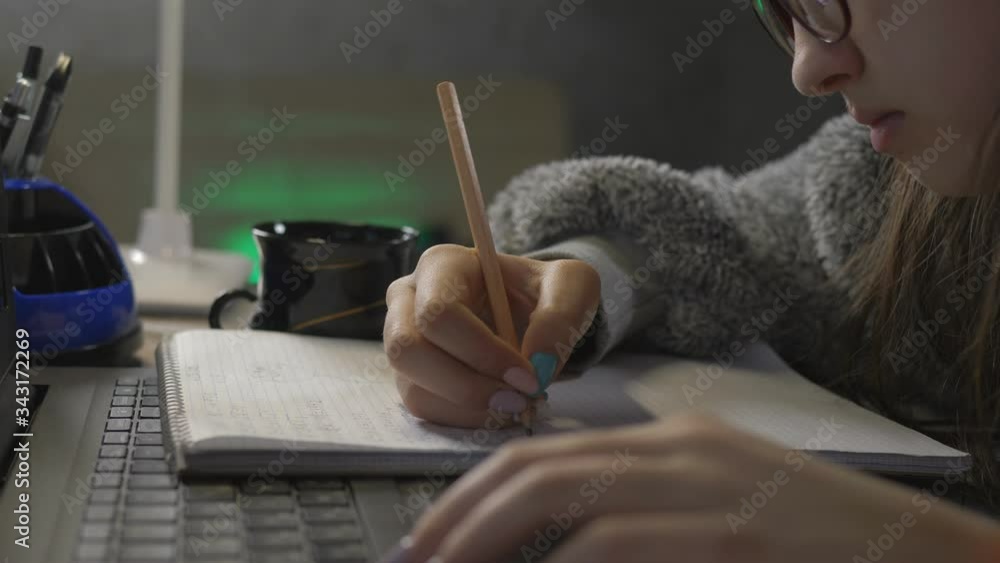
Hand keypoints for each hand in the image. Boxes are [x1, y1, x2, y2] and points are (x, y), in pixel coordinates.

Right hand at [383, 244, 600, 427]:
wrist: (535, 315)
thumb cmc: (545, 292)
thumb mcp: (571, 286)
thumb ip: (561, 315)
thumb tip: (537, 364)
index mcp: (442, 265)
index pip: (439, 313)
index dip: (481, 352)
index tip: (529, 377)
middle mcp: (410, 299)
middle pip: (407, 351)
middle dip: (466, 386)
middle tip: (518, 400)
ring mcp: (403, 340)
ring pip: (413, 387)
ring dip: (468, 408)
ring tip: (514, 405)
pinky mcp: (411, 375)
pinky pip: (425, 408)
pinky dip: (465, 419)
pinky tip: (499, 409)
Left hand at [397, 414, 999, 562]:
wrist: (924, 554)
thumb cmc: (815, 541)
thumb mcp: (720, 506)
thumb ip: (644, 511)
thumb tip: (562, 544)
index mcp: (673, 439)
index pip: (545, 452)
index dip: (475, 495)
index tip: (433, 538)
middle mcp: (680, 448)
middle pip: (536, 467)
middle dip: (461, 518)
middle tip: (417, 559)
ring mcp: (708, 485)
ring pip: (563, 497)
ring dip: (489, 540)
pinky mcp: (732, 531)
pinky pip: (620, 544)